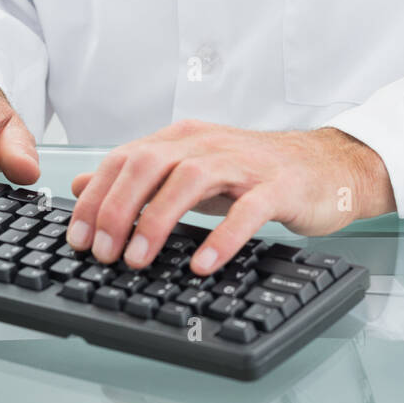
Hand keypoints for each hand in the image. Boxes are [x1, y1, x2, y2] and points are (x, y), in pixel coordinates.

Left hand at [65, 120, 394, 274]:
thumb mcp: (189, 169)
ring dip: (158, 219)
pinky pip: (246, 209)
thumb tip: (81, 185)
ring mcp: (244, 163)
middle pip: (150, 164)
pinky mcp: (278, 186)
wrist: (325, 165)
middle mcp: (208, 144)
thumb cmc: (254, 171)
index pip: (126, 158)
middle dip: (118, 208)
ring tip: (139, 259)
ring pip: (190, 179)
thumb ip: (138, 177)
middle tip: (103, 253)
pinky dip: (222, 236)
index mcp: (183, 138)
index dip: (97, 196)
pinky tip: (202, 263)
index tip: (78, 237)